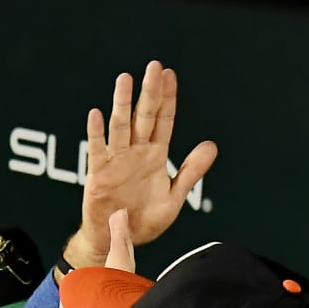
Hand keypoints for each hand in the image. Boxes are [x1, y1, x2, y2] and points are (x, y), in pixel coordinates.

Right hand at [64, 61, 218, 267]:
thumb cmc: (145, 221)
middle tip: (154, 67)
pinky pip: (98, 150)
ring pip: (121, 126)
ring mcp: (117, 161)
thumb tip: (211, 145)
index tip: (170, 74)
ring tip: (125, 80)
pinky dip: (96, 133)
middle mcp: (136, 153)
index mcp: (156, 156)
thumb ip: (191, 171)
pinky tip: (97, 115)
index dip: (168, 98)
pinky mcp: (99, 174)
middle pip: (144, 116)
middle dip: (149, 92)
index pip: (164, 120)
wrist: (118, 241)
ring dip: (122, 104)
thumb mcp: (175, 198)